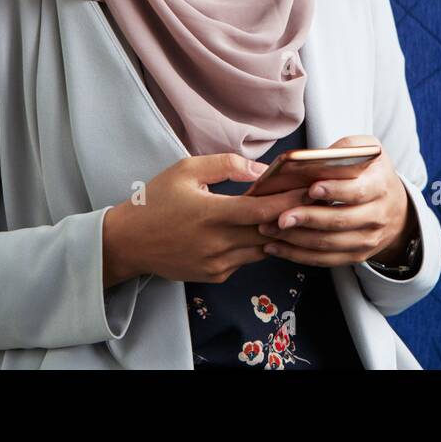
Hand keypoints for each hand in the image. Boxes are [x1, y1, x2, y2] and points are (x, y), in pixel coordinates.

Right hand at [102, 153, 313, 287]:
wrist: (126, 243)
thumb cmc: (155, 201)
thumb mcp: (186, 170)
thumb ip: (226, 165)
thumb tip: (261, 170)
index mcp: (212, 214)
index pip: (264, 210)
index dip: (292, 200)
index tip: (312, 189)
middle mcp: (218, 244)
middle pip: (270, 232)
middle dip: (293, 216)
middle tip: (314, 200)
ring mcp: (217, 264)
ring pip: (262, 249)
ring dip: (277, 233)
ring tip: (294, 213)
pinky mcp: (215, 275)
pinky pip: (246, 260)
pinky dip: (256, 245)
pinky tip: (260, 229)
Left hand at [256, 135, 416, 267]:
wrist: (397, 209)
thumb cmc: (372, 174)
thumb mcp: (367, 150)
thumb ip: (343, 149)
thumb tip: (310, 158)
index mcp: (380, 185)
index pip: (357, 191)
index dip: (334, 190)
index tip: (311, 188)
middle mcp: (378, 215)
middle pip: (341, 220)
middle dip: (308, 218)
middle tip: (281, 216)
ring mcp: (369, 239)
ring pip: (330, 243)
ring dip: (297, 239)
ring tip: (269, 230)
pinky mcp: (357, 256)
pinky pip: (325, 259)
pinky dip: (298, 255)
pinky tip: (275, 246)